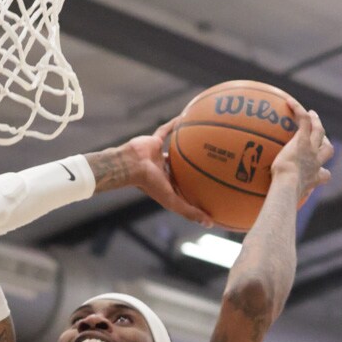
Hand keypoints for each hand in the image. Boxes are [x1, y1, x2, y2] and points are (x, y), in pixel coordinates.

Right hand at [91, 128, 212, 225]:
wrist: (129, 166)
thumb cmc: (148, 184)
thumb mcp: (172, 201)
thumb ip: (190, 212)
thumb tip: (211, 225)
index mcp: (167, 185)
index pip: (184, 189)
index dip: (196, 190)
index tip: (212, 189)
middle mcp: (163, 171)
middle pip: (181, 169)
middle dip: (192, 167)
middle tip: (211, 161)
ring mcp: (157, 156)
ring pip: (174, 149)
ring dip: (185, 145)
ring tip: (201, 137)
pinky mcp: (152, 142)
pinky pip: (165, 131)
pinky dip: (173, 125)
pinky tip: (185, 117)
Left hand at [274, 109, 332, 204]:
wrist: (287, 186)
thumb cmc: (282, 198)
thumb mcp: (281, 204)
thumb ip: (275, 207)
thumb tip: (259, 222)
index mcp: (313, 179)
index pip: (323, 175)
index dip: (323, 172)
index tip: (321, 172)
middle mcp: (316, 163)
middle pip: (328, 150)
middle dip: (326, 142)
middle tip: (321, 136)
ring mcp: (311, 150)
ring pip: (319, 131)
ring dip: (316, 122)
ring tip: (312, 114)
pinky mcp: (302, 140)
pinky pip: (303, 120)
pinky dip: (298, 110)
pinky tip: (289, 101)